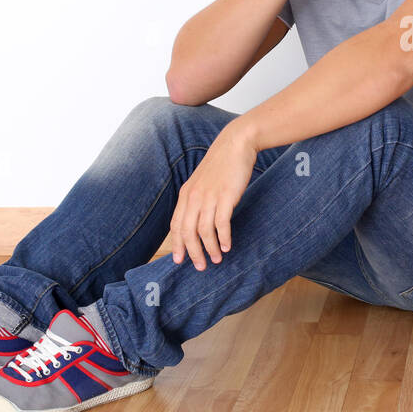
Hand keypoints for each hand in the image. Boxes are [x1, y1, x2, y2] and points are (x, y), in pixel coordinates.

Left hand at [167, 121, 258, 270]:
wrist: (236, 144)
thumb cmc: (222, 164)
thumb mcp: (203, 181)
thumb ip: (198, 198)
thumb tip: (198, 219)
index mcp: (186, 194)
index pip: (177, 225)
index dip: (177, 244)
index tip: (180, 260)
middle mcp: (194, 197)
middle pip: (187, 232)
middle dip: (192, 252)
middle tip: (200, 267)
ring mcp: (209, 197)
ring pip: (203, 231)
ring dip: (209, 249)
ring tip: (216, 260)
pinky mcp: (225, 196)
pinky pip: (221, 223)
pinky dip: (223, 238)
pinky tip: (227, 246)